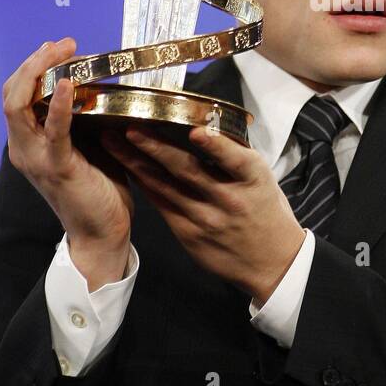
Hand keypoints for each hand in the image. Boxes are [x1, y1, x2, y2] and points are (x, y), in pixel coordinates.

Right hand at [2, 38, 133, 289]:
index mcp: (28, 142)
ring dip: (41, 72)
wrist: (102, 234)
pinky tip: (72, 83)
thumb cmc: (99, 190)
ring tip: (63, 52)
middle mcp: (23, 148)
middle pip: (11, 92)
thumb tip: (99, 86)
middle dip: (34, 62)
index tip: (58, 47)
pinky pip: (54, 130)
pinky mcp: (57, 167)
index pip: (16, 94)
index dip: (32, 66)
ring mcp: (36, 158)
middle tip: (62, 43)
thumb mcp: (88, 146)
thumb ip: (83, 120)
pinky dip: (60, 104)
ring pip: (19, 104)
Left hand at [99, 123, 305, 303]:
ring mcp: (206, 219)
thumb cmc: (265, 211)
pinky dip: (146, 185)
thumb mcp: (263, 178)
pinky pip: (162, 205)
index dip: (216, 146)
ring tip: (113, 143)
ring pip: (165, 187)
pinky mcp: (189, 235)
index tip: (196, 132)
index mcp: (253, 180)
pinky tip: (128, 169)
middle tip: (130, 128)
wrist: (271, 263)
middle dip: (155, 148)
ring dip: (137, 163)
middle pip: (188, 171)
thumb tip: (206, 122)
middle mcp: (228, 199)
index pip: (235, 160)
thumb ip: (235, 154)